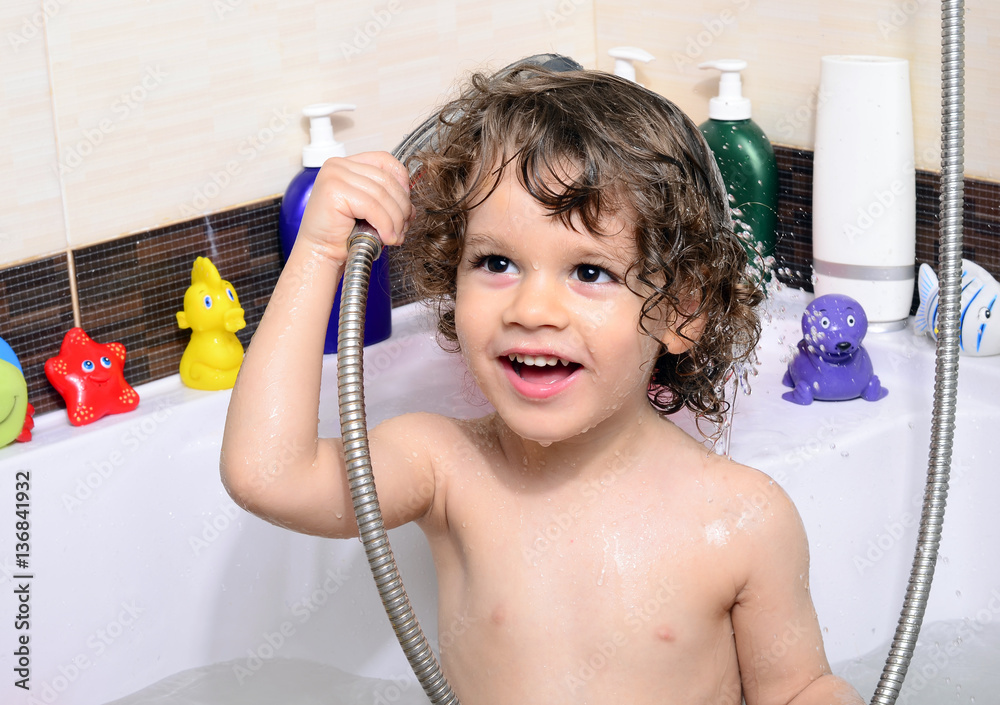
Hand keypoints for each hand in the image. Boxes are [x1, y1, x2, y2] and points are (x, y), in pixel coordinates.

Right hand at [296, 151, 411, 263]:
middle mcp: (338, 166)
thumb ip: (389, 200)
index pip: (385, 160)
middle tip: (403, 227)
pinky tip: (386, 237)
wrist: (321, 254)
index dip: (402, 181)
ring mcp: (334, 176)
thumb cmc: (343, 235)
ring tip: (395, 236)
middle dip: (401, 207)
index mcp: (347, 165)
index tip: (407, 205)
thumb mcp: (371, 211)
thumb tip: (411, 206)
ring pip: (382, 194)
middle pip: (386, 179)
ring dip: (395, 219)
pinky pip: (373, 207)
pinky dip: (385, 225)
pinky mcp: (334, 191)